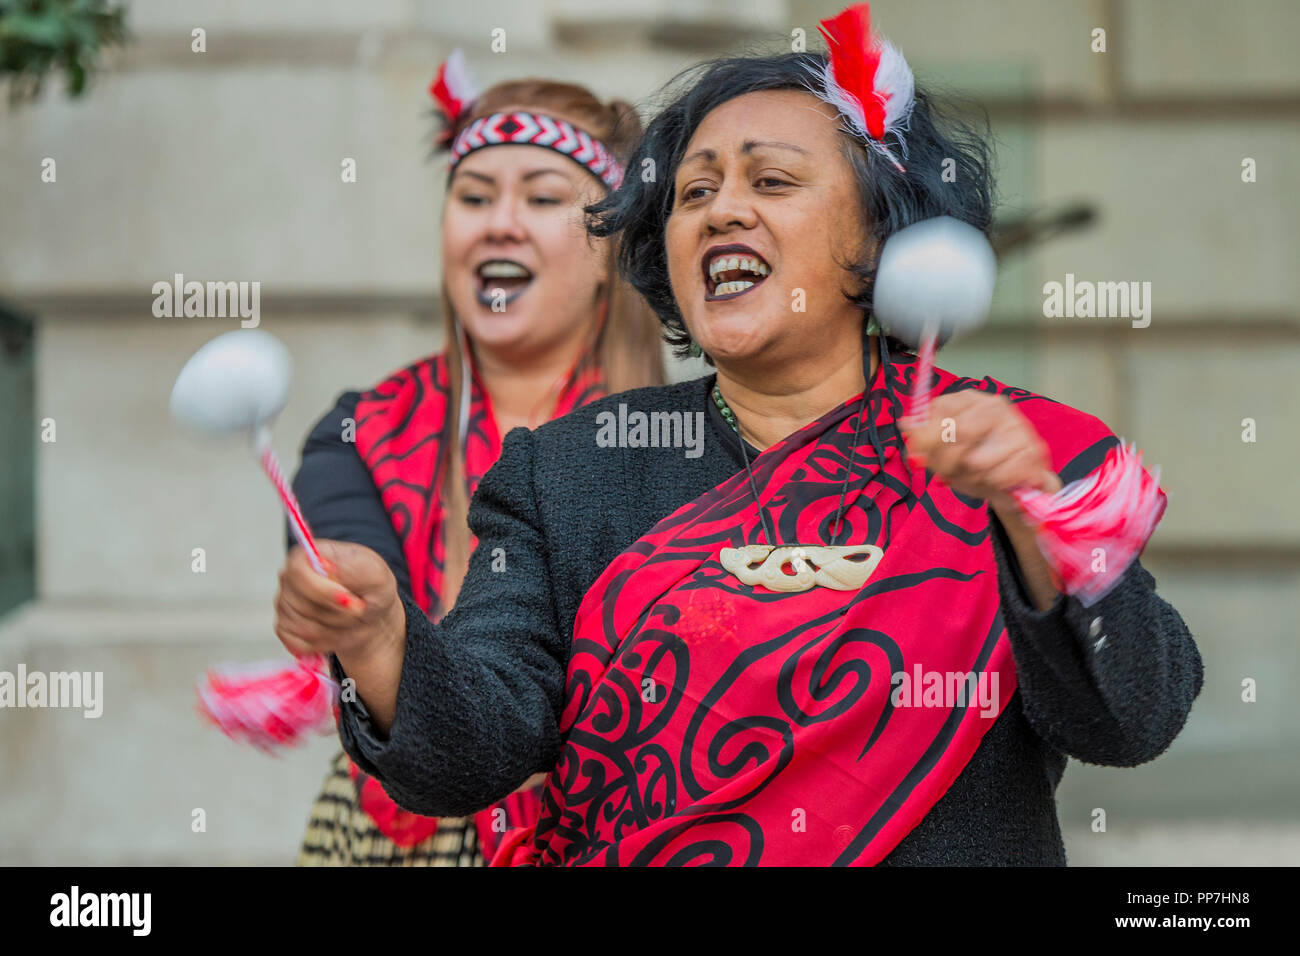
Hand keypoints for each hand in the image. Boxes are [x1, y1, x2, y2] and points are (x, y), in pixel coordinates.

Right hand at [274, 539, 403, 661]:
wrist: (372, 612)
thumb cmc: (371, 586)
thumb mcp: (374, 572)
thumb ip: (352, 569)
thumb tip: (326, 569)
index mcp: (306, 556)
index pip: (299, 573)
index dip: (323, 591)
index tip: (350, 601)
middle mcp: (289, 580)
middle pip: (304, 606)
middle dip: (339, 614)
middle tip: (360, 609)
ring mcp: (285, 605)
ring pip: (305, 629)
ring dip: (337, 630)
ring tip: (351, 619)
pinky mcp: (286, 630)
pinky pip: (301, 645)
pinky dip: (326, 643)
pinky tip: (338, 631)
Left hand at [899, 390, 1061, 513]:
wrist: (1010, 486)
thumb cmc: (971, 464)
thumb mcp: (940, 453)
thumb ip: (922, 440)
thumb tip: (905, 423)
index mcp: (966, 400)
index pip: (939, 411)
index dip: (928, 441)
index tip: (926, 458)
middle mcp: (994, 404)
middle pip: (959, 431)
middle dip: (949, 461)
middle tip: (951, 472)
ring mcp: (1017, 424)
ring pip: (979, 459)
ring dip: (972, 476)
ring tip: (978, 475)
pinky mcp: (1034, 449)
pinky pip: (1000, 474)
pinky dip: (994, 483)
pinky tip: (998, 479)